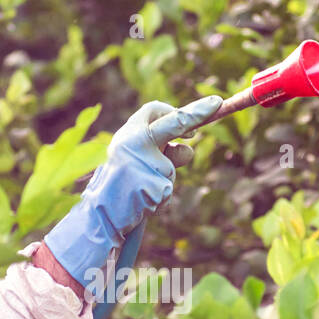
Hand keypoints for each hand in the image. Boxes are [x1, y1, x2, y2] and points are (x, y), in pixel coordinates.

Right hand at [43, 95, 221, 286]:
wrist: (100, 216)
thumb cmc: (118, 187)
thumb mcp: (135, 163)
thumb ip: (160, 153)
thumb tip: (190, 150)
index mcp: (127, 134)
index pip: (152, 111)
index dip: (173, 111)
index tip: (193, 122)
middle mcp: (135, 143)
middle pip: (174, 123)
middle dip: (196, 113)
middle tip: (218, 103)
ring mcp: (145, 164)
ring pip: (171, 168)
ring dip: (164, 180)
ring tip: (140, 192)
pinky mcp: (154, 185)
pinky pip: (167, 189)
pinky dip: (159, 198)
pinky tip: (142, 203)